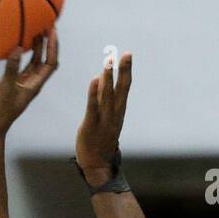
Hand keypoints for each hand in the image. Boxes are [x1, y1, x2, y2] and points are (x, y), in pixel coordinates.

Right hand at [0, 29, 58, 134]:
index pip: (50, 62)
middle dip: (46, 42)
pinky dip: (17, 52)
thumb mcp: (6, 88)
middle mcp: (29, 82)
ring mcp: (19, 81)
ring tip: (33, 28)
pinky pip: (16, 63)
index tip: (52, 31)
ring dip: (34, 45)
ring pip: (31, 60)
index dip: (54, 46)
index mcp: (34, 85)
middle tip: (45, 23)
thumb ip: (12, 68)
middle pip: (43, 58)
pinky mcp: (8, 81)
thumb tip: (18, 49)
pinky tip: (13, 41)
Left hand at [75, 52, 131, 173]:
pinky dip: (94, 93)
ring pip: (108, 96)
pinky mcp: (91, 125)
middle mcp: (114, 114)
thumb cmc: (99, 138)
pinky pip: (93, 107)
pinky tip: (95, 79)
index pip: (124, 87)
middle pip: (121, 89)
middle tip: (125, 53)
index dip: (126, 71)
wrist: (96, 163)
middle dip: (123, 71)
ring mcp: (104, 120)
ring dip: (109, 78)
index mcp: (119, 110)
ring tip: (108, 62)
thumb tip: (103, 80)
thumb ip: (103, 99)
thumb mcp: (105, 116)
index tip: (127, 55)